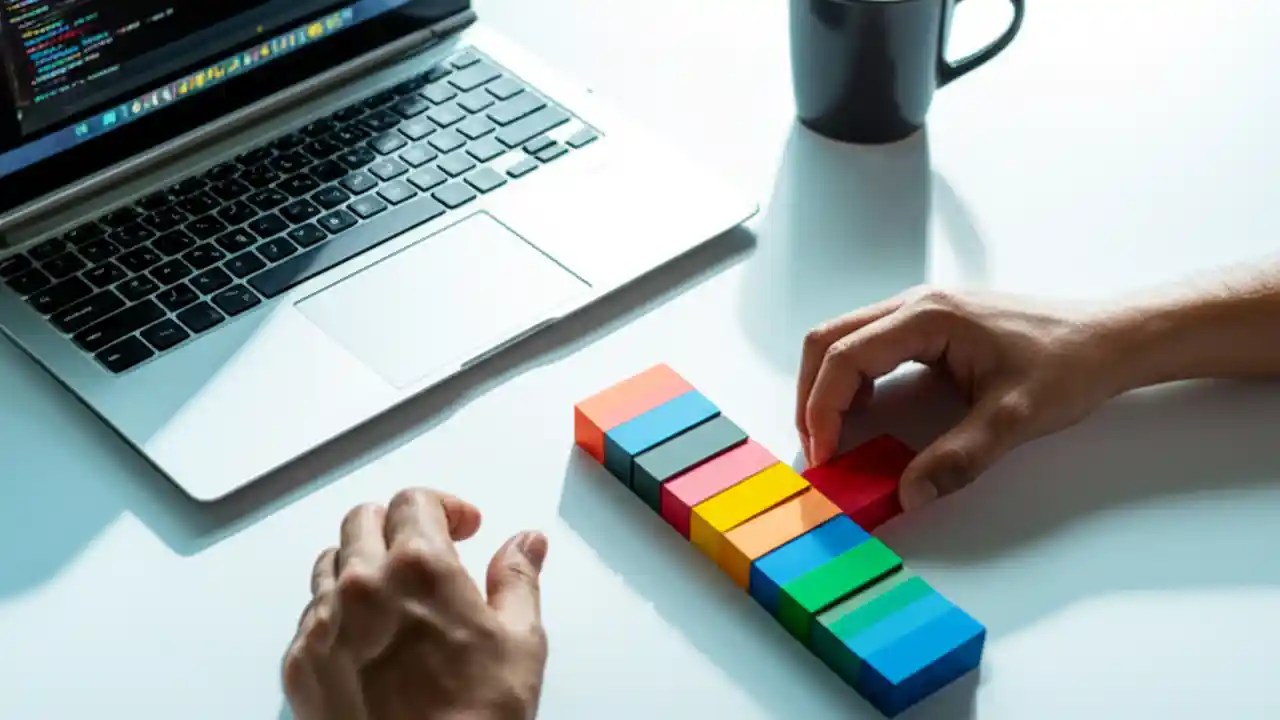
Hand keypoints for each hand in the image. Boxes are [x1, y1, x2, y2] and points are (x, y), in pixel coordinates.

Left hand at [283, 489, 549, 719]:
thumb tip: (524, 544)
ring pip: (331, 563)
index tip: (465, 527)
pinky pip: (310, 615)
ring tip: (395, 594)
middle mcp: (361, 585)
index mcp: (419, 567)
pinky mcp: (299, 664)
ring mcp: (322, 625)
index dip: (446, 507)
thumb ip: (517, 580)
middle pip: (363, 520)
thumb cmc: (474, 719)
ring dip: (363, 564)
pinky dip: (338, 612)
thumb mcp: (520, 642)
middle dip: (399, 526)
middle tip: (430, 551)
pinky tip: (369, 638)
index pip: (415, 501)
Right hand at [797, 287, 1122, 509]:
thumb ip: (959, 458)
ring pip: (843, 340)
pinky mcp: (929, 327)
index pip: (845, 356)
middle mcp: (914, 305)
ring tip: (833, 436)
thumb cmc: (1069, 364)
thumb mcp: (1014, 418)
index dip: (822, 407)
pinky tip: (865, 416)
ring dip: (828, 387)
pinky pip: (868, 347)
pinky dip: (851, 382)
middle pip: (829, 340)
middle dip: (812, 394)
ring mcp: (920, 312)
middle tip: (817, 447)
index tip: (823, 454)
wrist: (1109, 339)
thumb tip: (909, 495)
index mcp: (927, 316)